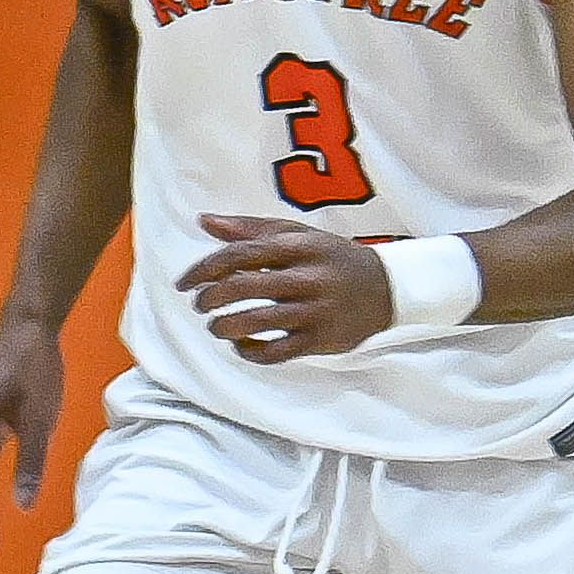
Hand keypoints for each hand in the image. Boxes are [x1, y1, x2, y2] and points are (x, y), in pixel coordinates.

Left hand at [179, 214, 389, 363]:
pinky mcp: (321, 340)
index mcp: (297, 246)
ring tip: (217, 327)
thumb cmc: (333, 258)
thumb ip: (250, 229)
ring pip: (256, 322)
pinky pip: (276, 352)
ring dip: (224, 327)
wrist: (387, 287)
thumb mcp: (298, 235)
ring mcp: (314, 310)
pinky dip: (250, 352)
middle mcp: (306, 277)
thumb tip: (204, 222)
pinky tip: (242, 345)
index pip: (240, 254)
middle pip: (243, 287)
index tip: (186, 283)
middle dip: (210, 299)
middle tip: (201, 305)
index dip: (205, 269)